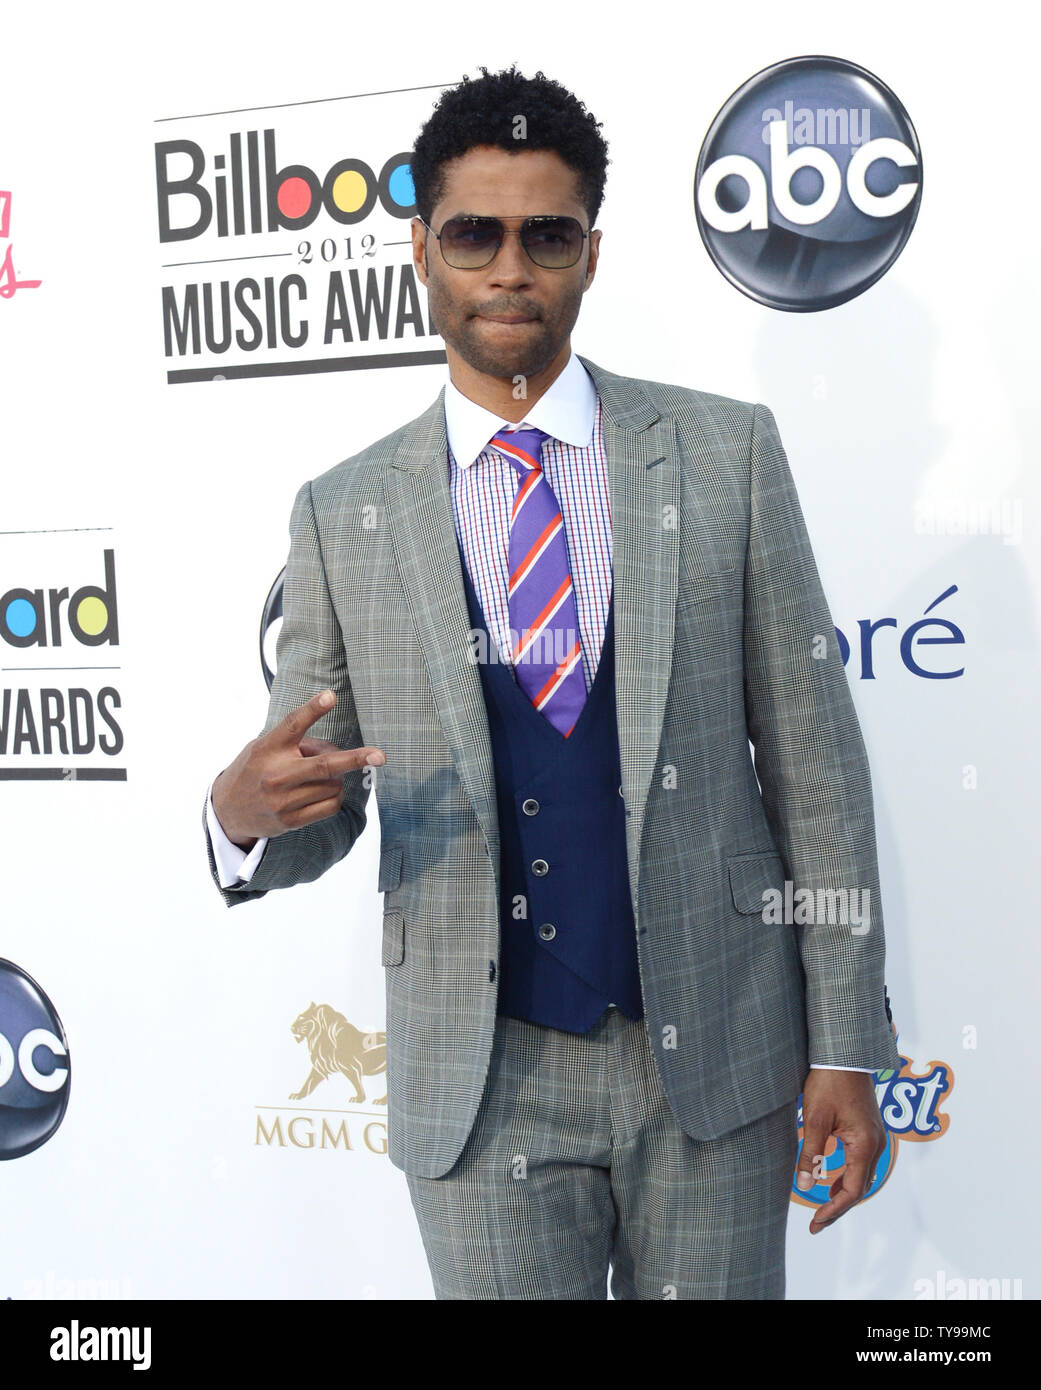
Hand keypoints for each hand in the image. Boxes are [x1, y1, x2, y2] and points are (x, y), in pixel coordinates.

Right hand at [212, 689, 384, 849]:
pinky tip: (327, 791)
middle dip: (355, 759)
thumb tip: (336, 753)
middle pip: (323, 765)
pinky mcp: (290, 820)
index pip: (292, 724)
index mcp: (268, 748)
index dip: (312, 709)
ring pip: (333, 786)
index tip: (331, 696)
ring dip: (338, 778)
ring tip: (321, 776)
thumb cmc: (255, 770)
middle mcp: (275, 774)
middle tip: (380, 756)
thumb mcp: (265, 748)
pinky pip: (329, 806)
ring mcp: (282, 800)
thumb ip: (295, 744)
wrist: (227, 810)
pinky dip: (336, 796)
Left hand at [796, 1069, 884, 1234]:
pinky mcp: (870, 1130)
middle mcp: (875, 1144)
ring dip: (843, 1193)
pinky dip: (847, 1177)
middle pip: (859, 1188)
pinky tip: (830, 1179)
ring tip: (821, 1207)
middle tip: (816, 1223)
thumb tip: (804, 1187)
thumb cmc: (829, 1082)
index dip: (833, 1211)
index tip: (815, 1224)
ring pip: (862, 1176)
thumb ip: (810, 1154)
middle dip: (838, 1208)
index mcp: (864, 1145)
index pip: (851, 1191)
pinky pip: (861, 1162)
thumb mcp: (814, 1119)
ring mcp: (875, 1137)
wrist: (845, 1054)